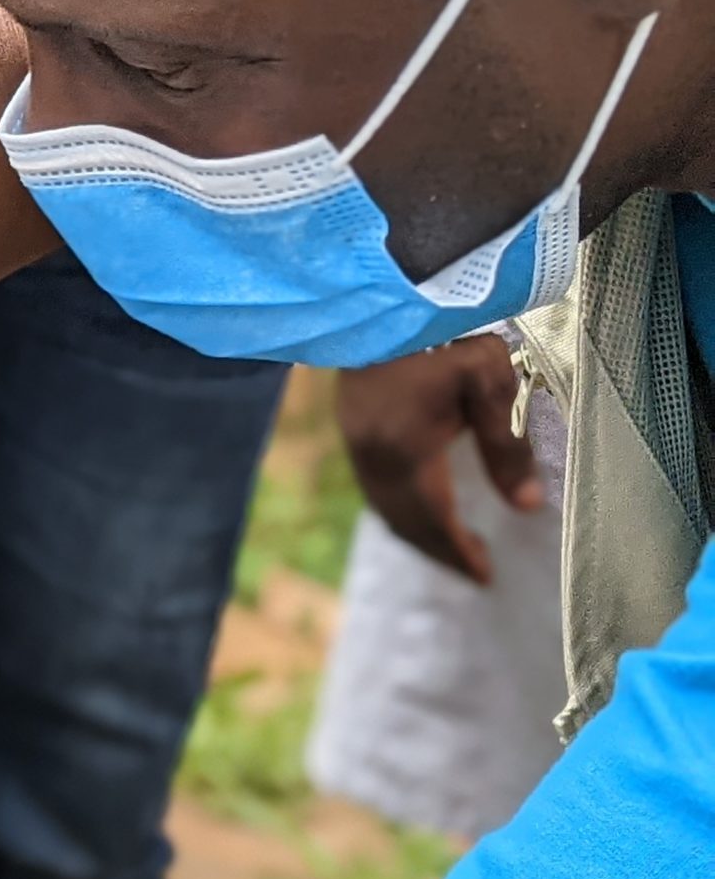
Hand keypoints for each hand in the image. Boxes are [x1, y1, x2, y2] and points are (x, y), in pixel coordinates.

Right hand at [336, 338, 544, 584]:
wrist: (373, 301)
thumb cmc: (436, 335)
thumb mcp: (486, 379)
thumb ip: (506, 443)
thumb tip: (528, 505)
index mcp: (405, 451)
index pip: (434, 518)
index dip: (458, 551)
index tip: (484, 577)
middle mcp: (373, 457)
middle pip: (404, 522)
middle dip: (438, 550)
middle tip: (473, 569)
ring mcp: (355, 443)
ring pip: (384, 508)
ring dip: (417, 532)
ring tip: (451, 544)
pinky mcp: (350, 428)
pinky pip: (373, 489)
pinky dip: (399, 511)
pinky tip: (419, 506)